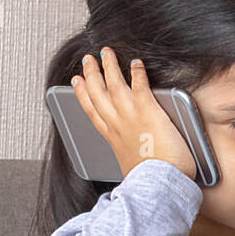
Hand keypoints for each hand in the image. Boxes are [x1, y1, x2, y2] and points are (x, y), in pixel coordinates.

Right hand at [70, 47, 197, 180]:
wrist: (157, 183)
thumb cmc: (150, 180)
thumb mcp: (132, 169)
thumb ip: (130, 160)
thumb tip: (135, 165)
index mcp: (112, 138)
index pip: (93, 111)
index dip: (83, 94)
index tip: (77, 82)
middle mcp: (116, 123)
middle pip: (98, 93)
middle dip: (91, 74)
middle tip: (87, 60)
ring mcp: (130, 115)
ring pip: (113, 84)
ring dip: (108, 66)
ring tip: (105, 52)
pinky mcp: (147, 110)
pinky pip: (140, 84)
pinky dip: (137, 72)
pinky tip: (136, 62)